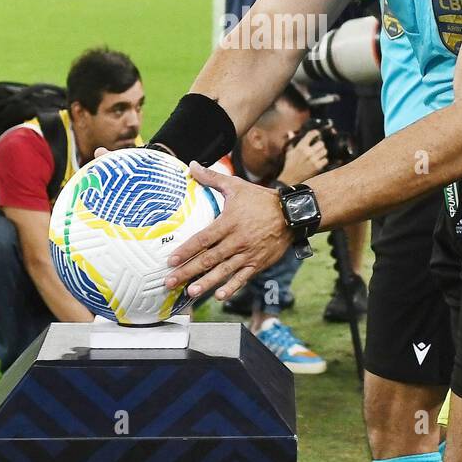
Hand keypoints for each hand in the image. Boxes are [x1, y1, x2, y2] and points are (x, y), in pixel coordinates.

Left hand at [165, 162, 292, 300]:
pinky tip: (220, 296)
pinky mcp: (258, 263)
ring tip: (191, 292)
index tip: (171, 260)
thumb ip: (212, 178)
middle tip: (170, 282)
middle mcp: (237, 241)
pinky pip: (243, 278)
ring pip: (223, 271)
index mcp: (228, 222)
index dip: (186, 250)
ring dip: (206, 283)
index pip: (202, 239)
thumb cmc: (261, 199)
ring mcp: (248, 254)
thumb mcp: (236, 185)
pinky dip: (231, 287)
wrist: (291, 214)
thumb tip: (192, 165)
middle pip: (208, 259)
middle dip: (188, 271)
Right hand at [279, 130, 328, 183]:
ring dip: (322, 152)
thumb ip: (291, 141)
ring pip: (324, 151)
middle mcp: (308, 152)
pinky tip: (318, 162)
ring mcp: (313, 160)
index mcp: (301, 147)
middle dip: (320, 145)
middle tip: (317, 147)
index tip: (317, 134)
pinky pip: (325, 160)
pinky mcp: (317, 167)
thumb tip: (290, 132)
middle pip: (321, 143)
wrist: (291, 178)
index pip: (311, 135)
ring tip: (318, 155)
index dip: (316, 133)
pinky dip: (323, 161)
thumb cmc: (290, 164)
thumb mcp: (289, 152)